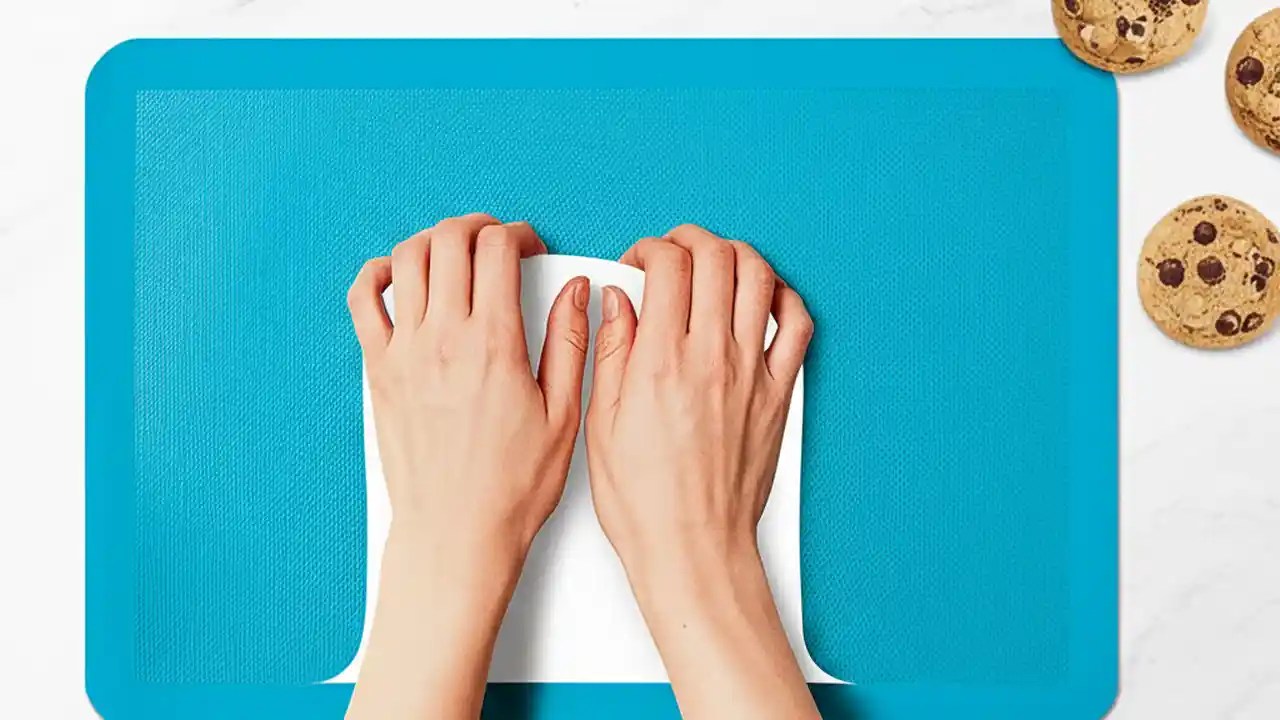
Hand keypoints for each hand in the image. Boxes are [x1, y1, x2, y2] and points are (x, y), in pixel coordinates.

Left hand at [345, 213, 588, 719]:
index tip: (529, 246)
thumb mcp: (564, 416)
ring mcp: (404, 353)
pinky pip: (363, 302)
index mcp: (494, 343)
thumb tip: (577, 291)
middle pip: (449, 240)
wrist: (456, 535)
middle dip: (477, 226)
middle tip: (495, 241)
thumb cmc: (512, 488)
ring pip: (407, 259)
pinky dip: (378, 275)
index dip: (518, 234)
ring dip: (434, 241)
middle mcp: (443, 339)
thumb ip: (571, 343)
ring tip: (456, 253)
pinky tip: (399, 276)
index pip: (497, 250)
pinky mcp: (380, 372)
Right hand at [586, 225, 817, 718]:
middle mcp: (712, 357)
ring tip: (715, 261)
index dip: (649, 249)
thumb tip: (615, 303)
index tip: (639, 263)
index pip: (667, 265)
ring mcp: (752, 372)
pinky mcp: (778, 393)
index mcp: (660, 361)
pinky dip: (783, 297)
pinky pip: (797, 325)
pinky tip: (763, 297)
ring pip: (758, 277)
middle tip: (674, 251)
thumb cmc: (644, 500)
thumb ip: (611, 352)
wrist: (692, 547)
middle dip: (690, 239)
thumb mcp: (602, 422)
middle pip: (715, 257)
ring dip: (735, 254)